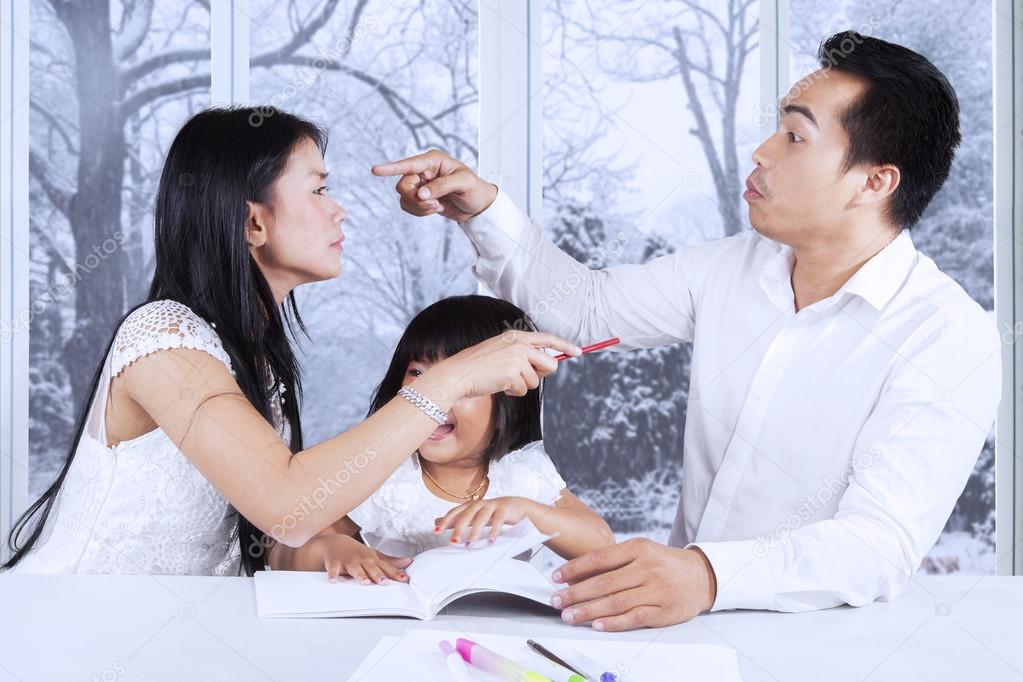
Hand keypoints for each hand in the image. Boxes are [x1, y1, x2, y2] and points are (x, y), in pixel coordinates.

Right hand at [314, 534, 411, 584]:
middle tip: (385, 582)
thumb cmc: (358, 552)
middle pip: (371, 568)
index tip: (404, 579)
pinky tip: (333, 580)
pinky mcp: (335, 563)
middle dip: (378, 575)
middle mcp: (361, 560)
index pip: (386, 567)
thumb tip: (408, 562)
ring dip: (359, 575)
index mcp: (372, 559)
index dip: (395, 573)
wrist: (335, 542)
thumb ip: (391, 561)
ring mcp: (348, 561)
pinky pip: (333, 569)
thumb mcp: (374, 555)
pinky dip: (333, 574)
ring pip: (354, 569)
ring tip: (365, 582)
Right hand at [372, 149, 497, 222]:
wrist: (478, 205)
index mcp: (433, 161)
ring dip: (419, 208)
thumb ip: (441, 186)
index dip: (391, 168)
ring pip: (404, 198)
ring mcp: (420, 184)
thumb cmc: (474, 189)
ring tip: (438, 207)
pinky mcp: (419, 197)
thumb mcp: (463, 184)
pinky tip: (436, 209)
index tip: (375, 170)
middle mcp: (423, 170)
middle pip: (403, 185)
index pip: (409, 164)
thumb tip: (421, 194)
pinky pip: (407, 206)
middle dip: (416, 200)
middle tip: (435, 204)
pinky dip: (419, 212)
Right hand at [419, 329, 579, 400]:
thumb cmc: (477, 367)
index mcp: (515, 336)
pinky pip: (524, 389)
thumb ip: (521, 354)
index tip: (578, 352)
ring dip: (522, 385)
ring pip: (536, 380)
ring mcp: (517, 358)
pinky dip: (513, 391)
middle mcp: (518, 344)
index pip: (547, 338)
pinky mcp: (513, 373)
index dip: (565, 346)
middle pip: (550, 364)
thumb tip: (546, 365)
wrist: (458, 374)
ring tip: (502, 379)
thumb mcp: (500, 352)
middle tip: (522, 377)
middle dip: (541, 374)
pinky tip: (499, 385)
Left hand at [434, 497, 538, 545]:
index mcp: (470, 505)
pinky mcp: (504, 510)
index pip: (455, 512)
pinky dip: (494, 531)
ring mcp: (492, 506)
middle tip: (453, 542)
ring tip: (469, 544)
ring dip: (474, 531)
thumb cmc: (492, 512)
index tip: (436, 532)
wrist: (516, 506)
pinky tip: (490, 541)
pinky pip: (498, 520)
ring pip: (481, 517)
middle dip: (459, 529)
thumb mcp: (473, 515)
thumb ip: (456, 519)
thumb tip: (436, 522)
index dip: (445, 521)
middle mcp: (479, 504)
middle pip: (466, 515)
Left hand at [549, 539, 716, 631]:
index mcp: (638, 548)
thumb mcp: (642, 551)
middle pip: (604, 582)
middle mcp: (647, 568)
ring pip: (616, 601)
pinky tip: (597, 625)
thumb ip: (615, 561)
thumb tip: (579, 574)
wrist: (702, 576)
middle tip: (556, 600)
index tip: (556, 576)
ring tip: (569, 615)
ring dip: (589, 610)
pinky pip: (634, 617)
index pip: (600, 557)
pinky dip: (614, 622)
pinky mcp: (663, 611)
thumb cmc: (664, 563)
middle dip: (576, 592)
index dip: (575, 568)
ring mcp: (655, 590)